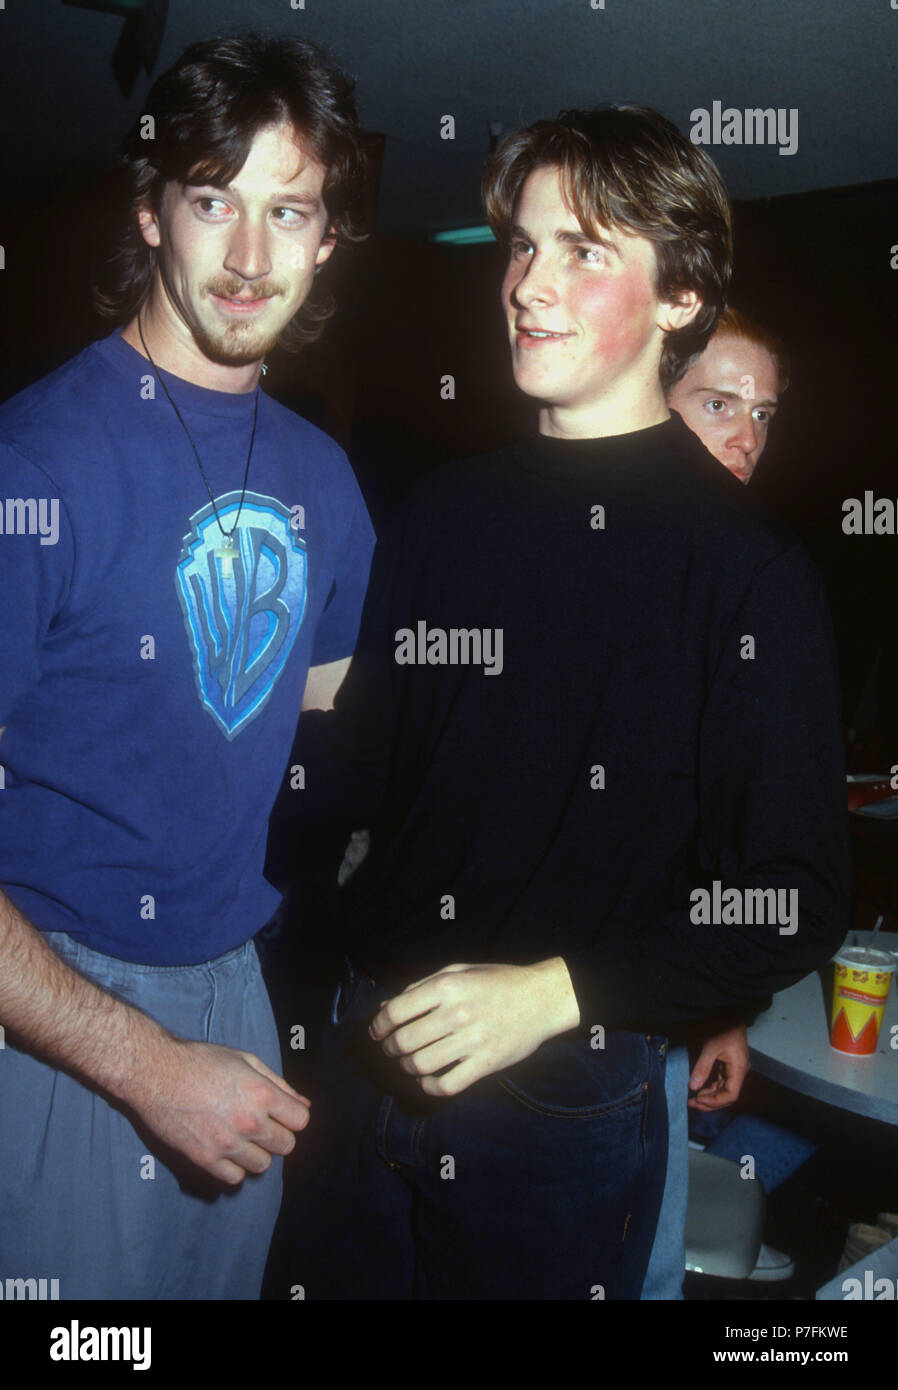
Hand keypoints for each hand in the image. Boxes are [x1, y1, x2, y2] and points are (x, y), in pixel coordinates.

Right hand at [123, 1035, 310, 1184]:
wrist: (156, 1072)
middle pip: (286, 1146)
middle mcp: (248, 1122)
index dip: (293, 1116)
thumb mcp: (245, 1060)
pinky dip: (234, 1167)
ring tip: (242, 1137)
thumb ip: (278, 1083)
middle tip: (261, 1124)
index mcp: (261, 1093)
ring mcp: (226, 1143)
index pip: (301, 1120)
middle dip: (278, 1134)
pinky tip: (226, 1150)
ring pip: (262, 1165)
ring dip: (257, 1152)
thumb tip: (303, 1104)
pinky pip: (235, 1178)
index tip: (281, 1112)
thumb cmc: (201, 1060)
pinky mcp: (204, 1158)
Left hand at [369, 958, 579, 1097]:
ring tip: (408, 1062)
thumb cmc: (497, 981)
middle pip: (404, 1042)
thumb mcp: (457, 971)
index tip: (376, 1031)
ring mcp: (473, 1040)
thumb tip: (383, 1009)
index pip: (396, 1012)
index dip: (378, 1025)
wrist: (542, 998)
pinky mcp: (486, 1063)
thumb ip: (419, 987)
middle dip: (389, 1048)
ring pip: (420, 1065)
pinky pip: (446, 1085)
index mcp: (447, 986)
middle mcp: (457, 1013)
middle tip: (391, 1048)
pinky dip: (429, 1087)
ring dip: (406, 1067)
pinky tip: (427, 1080)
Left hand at [687, 1024, 749, 1110]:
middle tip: (692, 1104)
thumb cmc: (723, 1028)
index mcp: (739, 1069)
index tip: (698, 1100)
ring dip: (709, 1097)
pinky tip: (699, 1090)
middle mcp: (739, 1073)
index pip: (731, 1095)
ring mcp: (734, 1070)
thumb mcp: (710, 1048)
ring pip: (723, 1090)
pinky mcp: (728, 1066)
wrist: (728, 1015)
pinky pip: (720, 1082)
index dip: (714, 1101)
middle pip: (727, 1096)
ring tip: (693, 1099)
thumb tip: (693, 1087)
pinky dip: (710, 1088)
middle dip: (710, 1102)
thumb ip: (702, 1068)